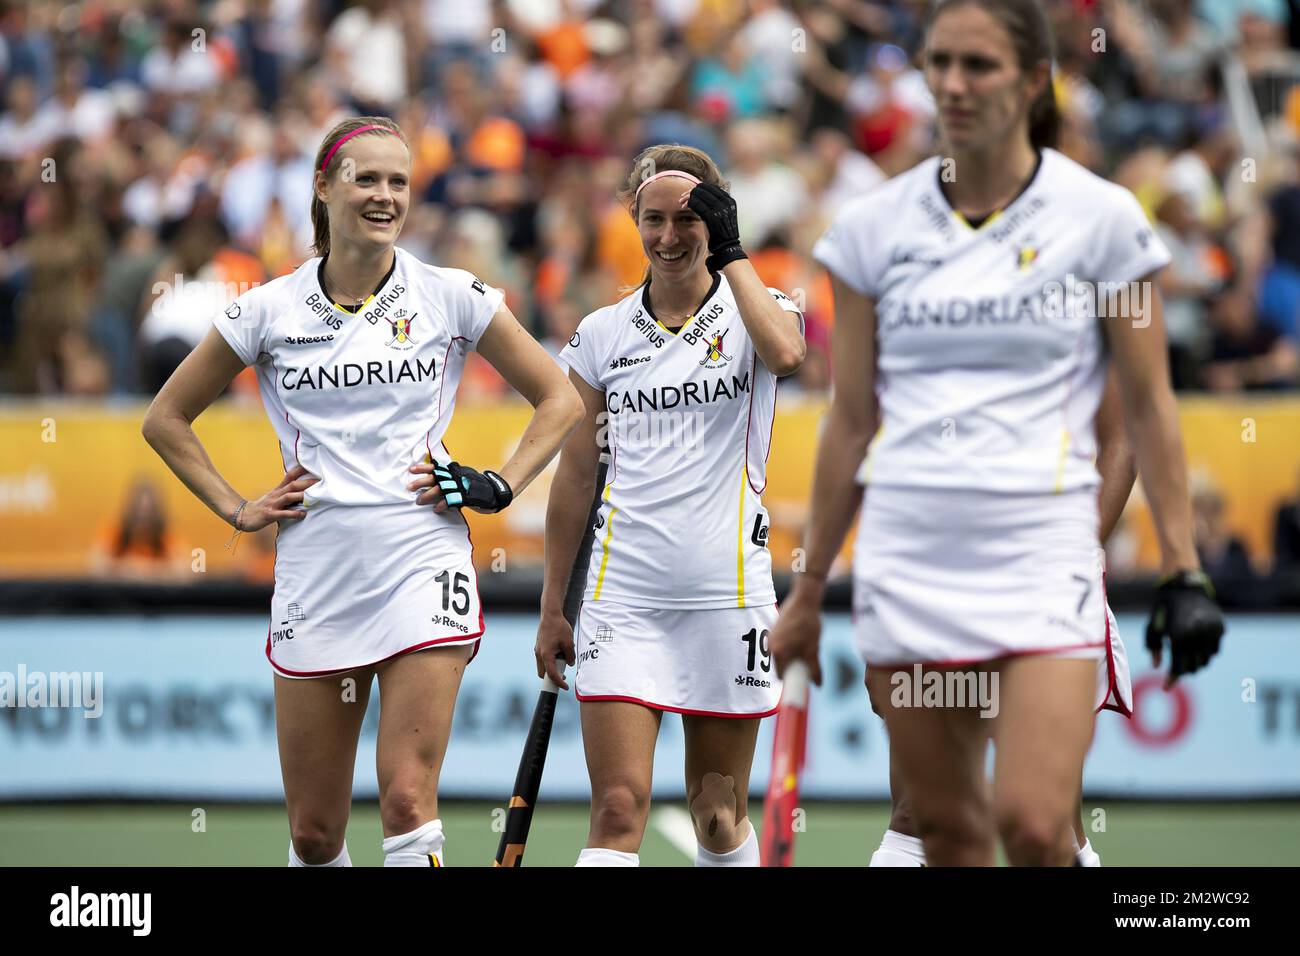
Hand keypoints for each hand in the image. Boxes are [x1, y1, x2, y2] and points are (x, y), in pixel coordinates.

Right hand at [239, 464, 318, 530]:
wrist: (244, 515)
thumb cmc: (263, 506)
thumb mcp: (275, 496)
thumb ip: (287, 492)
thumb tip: (304, 489)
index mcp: (278, 489)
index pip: (290, 475)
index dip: (301, 469)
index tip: (314, 465)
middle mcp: (276, 494)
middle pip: (293, 485)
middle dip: (307, 483)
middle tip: (322, 482)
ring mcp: (273, 504)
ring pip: (288, 497)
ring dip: (301, 496)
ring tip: (314, 496)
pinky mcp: (270, 515)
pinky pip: (283, 513)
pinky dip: (294, 513)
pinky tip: (303, 514)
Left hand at [408, 460, 512, 512]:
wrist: (495, 491)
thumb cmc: (476, 484)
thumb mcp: (462, 475)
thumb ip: (450, 475)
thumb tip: (435, 474)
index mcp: (454, 471)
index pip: (436, 467)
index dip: (423, 468)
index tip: (411, 470)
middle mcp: (456, 477)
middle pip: (435, 478)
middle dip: (421, 482)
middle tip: (409, 488)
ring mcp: (461, 487)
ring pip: (441, 489)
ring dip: (428, 495)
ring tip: (418, 501)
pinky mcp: (466, 497)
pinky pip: (452, 501)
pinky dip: (443, 505)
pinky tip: (436, 509)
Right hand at [534, 609, 575, 689]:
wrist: (550, 614)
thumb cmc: (559, 627)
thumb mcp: (569, 642)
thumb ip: (570, 656)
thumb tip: (570, 664)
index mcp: (546, 655)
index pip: (551, 675)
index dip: (559, 683)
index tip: (565, 687)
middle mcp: (539, 654)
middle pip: (543, 673)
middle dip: (552, 677)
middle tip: (564, 676)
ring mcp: (537, 650)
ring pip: (542, 666)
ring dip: (551, 668)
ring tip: (563, 661)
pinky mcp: (538, 646)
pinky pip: (543, 658)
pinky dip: (550, 661)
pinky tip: (559, 653)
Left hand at [684, 182, 746, 271]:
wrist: (726, 248)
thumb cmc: (721, 234)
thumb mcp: (721, 216)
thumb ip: (714, 206)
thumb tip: (703, 197)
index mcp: (729, 200)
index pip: (711, 188)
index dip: (699, 188)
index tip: (690, 193)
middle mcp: (726, 202)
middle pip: (704, 189)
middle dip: (691, 192)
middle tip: (683, 197)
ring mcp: (720, 209)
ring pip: (699, 195)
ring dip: (688, 197)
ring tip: (681, 202)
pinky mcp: (712, 216)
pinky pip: (697, 205)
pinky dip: (689, 203)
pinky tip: (683, 206)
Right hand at [769, 586, 823, 684]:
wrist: (805, 599)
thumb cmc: (808, 623)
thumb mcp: (813, 648)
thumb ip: (814, 668)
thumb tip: (818, 684)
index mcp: (778, 652)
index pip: (781, 675)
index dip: (792, 678)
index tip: (801, 678)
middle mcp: (771, 645)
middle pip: (781, 665)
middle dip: (793, 666)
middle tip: (807, 662)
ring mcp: (771, 637)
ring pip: (781, 654)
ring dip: (792, 655)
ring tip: (806, 647)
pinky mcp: (774, 630)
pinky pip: (781, 645)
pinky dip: (790, 646)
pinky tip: (801, 638)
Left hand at [1145, 570, 1224, 687]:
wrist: (1185, 587)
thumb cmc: (1163, 608)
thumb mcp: (1152, 627)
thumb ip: (1153, 647)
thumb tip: (1158, 667)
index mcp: (1178, 636)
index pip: (1178, 667)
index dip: (1172, 679)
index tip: (1166, 687)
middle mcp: (1196, 635)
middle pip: (1194, 667)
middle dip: (1184, 670)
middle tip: (1177, 667)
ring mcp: (1211, 632)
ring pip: (1206, 661)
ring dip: (1197, 662)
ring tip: (1187, 655)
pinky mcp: (1220, 628)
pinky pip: (1215, 650)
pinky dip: (1206, 652)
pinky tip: (1197, 645)